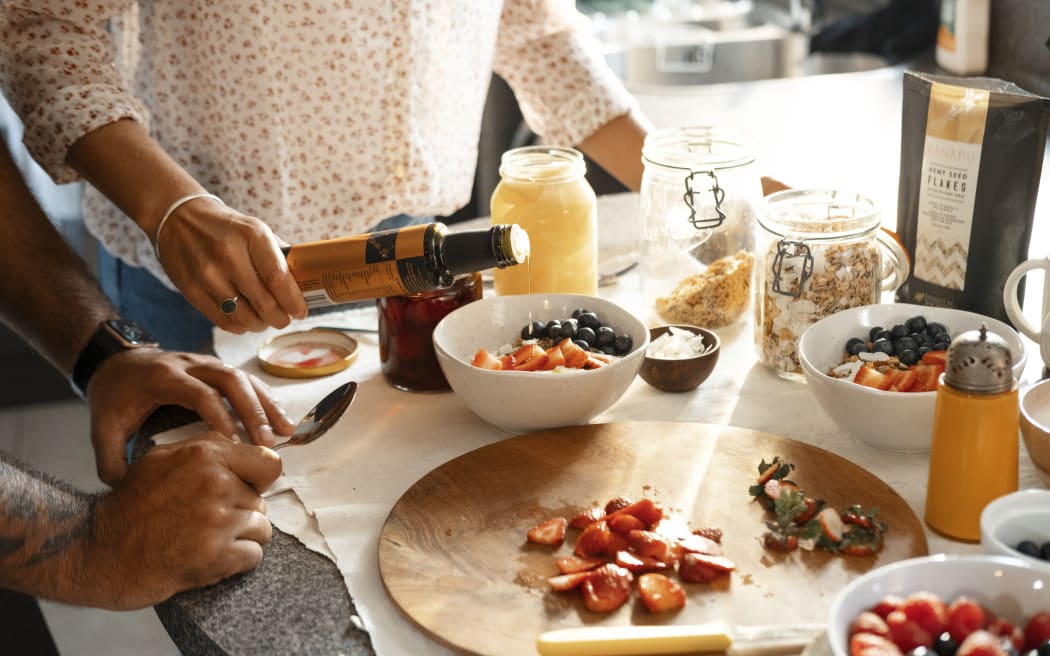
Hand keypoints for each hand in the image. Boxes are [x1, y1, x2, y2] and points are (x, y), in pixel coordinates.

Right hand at [82, 432, 281, 609]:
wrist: (98, 551)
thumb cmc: (130, 507)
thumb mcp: (162, 459)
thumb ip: (206, 450)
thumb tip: (244, 449)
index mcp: (205, 454)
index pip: (269, 463)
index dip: (259, 480)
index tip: (244, 490)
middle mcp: (215, 483)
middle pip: (261, 501)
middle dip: (240, 514)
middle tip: (206, 523)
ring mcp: (217, 520)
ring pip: (261, 529)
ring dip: (240, 539)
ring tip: (206, 541)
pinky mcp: (217, 555)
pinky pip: (254, 556)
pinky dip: (236, 562)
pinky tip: (208, 558)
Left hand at [87, 348, 295, 484]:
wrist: (114, 362)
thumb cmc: (113, 397)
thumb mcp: (102, 428)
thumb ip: (111, 460)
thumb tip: (132, 490)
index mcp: (162, 377)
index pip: (200, 393)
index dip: (221, 418)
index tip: (234, 447)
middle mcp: (189, 364)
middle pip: (230, 379)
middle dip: (253, 411)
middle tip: (267, 443)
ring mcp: (206, 362)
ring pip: (244, 376)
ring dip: (267, 404)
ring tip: (285, 431)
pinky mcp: (216, 368)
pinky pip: (247, 379)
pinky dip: (266, 398)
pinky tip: (282, 420)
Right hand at [154, 198, 307, 331]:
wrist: (178, 219)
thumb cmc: (227, 228)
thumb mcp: (256, 230)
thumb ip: (279, 256)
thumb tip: (306, 285)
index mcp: (252, 235)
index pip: (279, 279)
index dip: (294, 302)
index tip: (301, 311)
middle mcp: (229, 255)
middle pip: (265, 303)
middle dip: (280, 318)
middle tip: (285, 319)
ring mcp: (207, 275)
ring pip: (245, 318)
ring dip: (261, 325)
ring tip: (265, 320)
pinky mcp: (191, 291)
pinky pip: (224, 322)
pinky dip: (241, 327)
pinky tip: (246, 319)